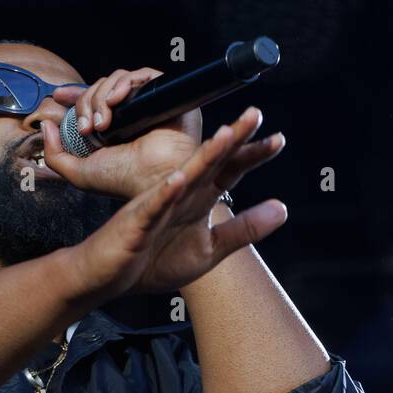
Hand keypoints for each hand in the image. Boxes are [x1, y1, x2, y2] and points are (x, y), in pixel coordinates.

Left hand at [46, 68, 200, 199]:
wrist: (154, 178)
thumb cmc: (122, 180)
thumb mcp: (78, 173)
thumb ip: (55, 154)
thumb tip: (45, 125)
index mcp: (111, 130)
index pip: (90, 102)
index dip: (72, 95)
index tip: (57, 97)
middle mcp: (128, 115)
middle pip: (98, 89)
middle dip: (85, 104)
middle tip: (87, 128)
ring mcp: (145, 103)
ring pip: (115, 80)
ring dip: (101, 97)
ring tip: (103, 123)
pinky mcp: (162, 94)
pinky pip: (140, 74)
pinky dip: (123, 83)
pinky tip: (117, 100)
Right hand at [60, 113, 287, 301]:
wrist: (110, 277)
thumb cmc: (153, 261)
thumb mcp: (209, 249)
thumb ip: (243, 229)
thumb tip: (283, 209)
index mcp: (198, 198)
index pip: (229, 171)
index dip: (252, 155)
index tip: (279, 140)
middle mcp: (179, 194)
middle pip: (209, 161)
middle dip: (232, 138)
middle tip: (255, 114)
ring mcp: (156, 205)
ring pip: (183, 176)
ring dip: (203, 156)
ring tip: (224, 135)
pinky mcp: (136, 223)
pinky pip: (151, 206)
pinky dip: (164, 194)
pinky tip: (177, 179)